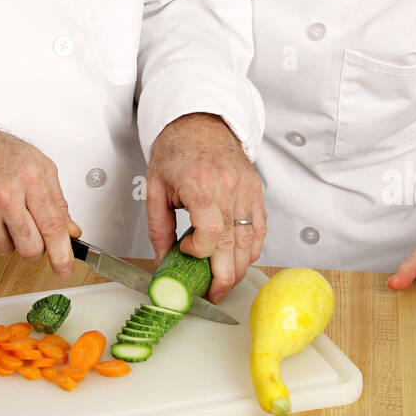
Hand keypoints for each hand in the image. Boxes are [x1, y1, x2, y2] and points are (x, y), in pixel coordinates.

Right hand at [0, 127, 81, 275]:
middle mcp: (5, 195)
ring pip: (7, 250)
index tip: (65, 268)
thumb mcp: (39, 166)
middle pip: (30, 247)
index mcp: (29, 179)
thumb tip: (70, 232)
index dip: (61, 253)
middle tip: (33, 234)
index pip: (51, 226)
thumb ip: (57, 201)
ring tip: (7, 216)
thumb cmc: (0, 153)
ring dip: (12, 241)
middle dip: (36, 248)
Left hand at [145, 112, 265, 303]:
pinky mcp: (255, 190)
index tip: (186, 251)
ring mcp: (246, 189)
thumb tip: (163, 259)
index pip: (210, 232)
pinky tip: (239, 259)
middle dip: (223, 277)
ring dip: (238, 268)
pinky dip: (252, 248)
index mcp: (200, 184)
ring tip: (224, 282)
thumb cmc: (177, 149)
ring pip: (250, 241)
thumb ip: (158, 227)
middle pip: (233, 244)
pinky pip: (260, 228)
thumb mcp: (155, 186)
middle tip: (212, 293)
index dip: (198, 251)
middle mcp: (228, 187)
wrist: (201, 121)